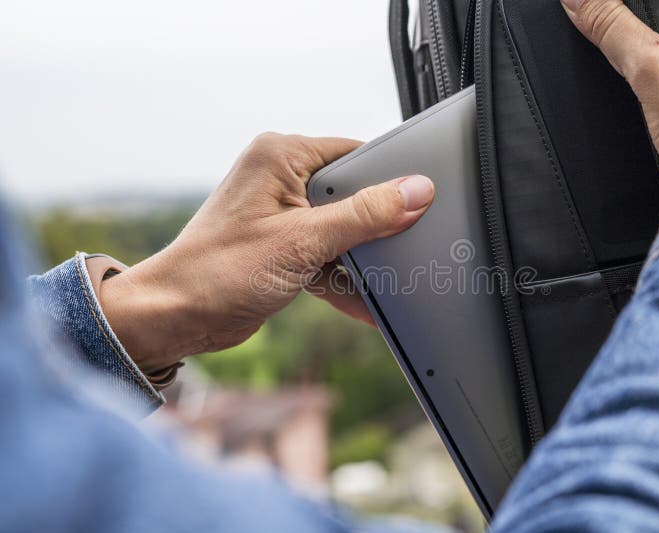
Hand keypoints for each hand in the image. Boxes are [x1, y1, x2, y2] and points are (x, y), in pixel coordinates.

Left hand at [99, 133, 434, 373]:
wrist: (176, 317)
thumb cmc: (219, 271)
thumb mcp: (304, 240)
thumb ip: (364, 215)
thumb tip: (414, 191)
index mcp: (280, 156)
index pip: (354, 154)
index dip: (388, 180)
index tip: (418, 204)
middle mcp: (280, 178)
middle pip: (351, 194)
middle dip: (376, 228)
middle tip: (403, 250)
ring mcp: (280, 213)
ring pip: (341, 229)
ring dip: (360, 260)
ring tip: (386, 283)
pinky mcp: (281, 244)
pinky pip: (325, 254)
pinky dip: (342, 278)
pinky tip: (366, 303)